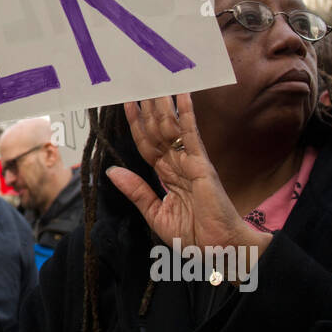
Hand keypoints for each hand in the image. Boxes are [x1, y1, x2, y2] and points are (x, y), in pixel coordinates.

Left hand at [105, 94, 267, 253]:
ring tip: (152, 80)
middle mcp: (177, 163)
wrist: (219, 251)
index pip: (146, 142)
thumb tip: (112, 171)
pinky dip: (186, 113)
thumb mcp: (156, 214)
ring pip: (170, 127)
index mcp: (166, 174)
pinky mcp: (202, 164)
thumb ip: (137, 191)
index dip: (136, 122)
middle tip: (137, 80)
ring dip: (160, 103)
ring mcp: (190, 161)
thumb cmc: (194, 236)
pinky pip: (191, 134)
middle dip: (147, 106)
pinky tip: (180, 94)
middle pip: (157, 128)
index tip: (127, 101)